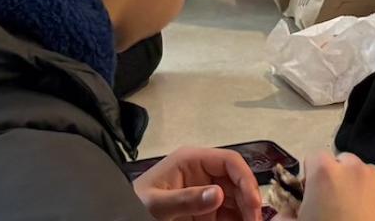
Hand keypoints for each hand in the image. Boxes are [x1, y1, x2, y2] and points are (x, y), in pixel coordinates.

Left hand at [132, 146, 263, 220]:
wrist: (121, 217)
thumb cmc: (135, 205)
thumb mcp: (157, 204)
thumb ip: (186, 199)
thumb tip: (219, 194)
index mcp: (192, 160)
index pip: (229, 161)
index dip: (246, 179)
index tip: (254, 204)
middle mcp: (203, 173)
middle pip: (237, 182)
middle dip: (249, 201)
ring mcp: (205, 192)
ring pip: (236, 199)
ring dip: (246, 213)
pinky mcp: (205, 211)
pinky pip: (228, 214)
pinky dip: (237, 220)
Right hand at [287, 153, 374, 220]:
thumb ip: (283, 217)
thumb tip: (283, 214)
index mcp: (325, 173)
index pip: (313, 158)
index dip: (309, 176)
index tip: (310, 197)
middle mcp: (355, 170)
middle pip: (342, 163)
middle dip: (336, 178)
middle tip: (330, 206)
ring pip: (366, 175)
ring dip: (358, 187)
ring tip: (352, 214)